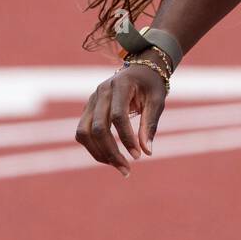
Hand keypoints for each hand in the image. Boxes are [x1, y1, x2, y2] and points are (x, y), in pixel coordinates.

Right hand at [75, 63, 166, 177]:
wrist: (140, 69)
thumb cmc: (151, 85)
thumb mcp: (157, 101)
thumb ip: (150, 125)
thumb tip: (147, 152)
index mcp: (120, 86)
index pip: (118, 116)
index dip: (126, 138)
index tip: (138, 156)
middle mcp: (101, 92)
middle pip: (97, 128)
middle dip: (111, 152)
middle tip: (127, 169)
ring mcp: (91, 100)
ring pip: (84, 133)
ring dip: (99, 154)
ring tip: (119, 167)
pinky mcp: (88, 109)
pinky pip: (83, 133)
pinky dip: (94, 148)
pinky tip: (110, 158)